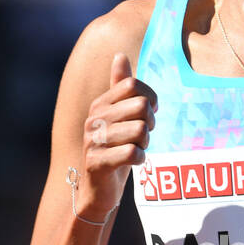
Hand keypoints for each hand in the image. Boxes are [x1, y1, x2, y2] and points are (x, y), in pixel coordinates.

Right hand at [78, 53, 157, 216]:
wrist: (98, 189)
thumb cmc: (114, 150)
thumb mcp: (118, 117)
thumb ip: (120, 88)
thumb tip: (119, 55)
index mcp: (101, 104)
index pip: (133, 84)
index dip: (150, 98)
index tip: (149, 114)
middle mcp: (94, 118)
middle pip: (141, 106)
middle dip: (150, 124)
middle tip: (142, 137)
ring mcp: (94, 140)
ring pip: (140, 131)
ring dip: (145, 144)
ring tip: (135, 149)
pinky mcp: (97, 162)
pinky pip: (133, 153)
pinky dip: (140, 160)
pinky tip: (133, 163)